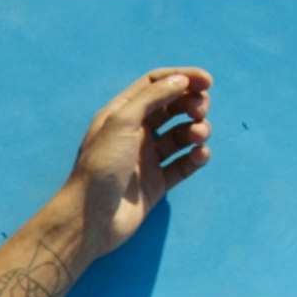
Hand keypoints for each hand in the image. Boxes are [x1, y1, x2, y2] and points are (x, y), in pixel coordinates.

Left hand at [72, 67, 211, 258]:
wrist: (90, 219)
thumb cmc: (100, 166)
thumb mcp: (122, 121)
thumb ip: (153, 96)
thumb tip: (181, 80)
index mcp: (122, 114)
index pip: (155, 84)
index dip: (182, 78)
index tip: (207, 81)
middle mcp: (134, 133)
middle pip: (173, 107)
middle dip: (192, 104)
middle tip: (199, 111)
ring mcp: (146, 159)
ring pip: (182, 135)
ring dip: (197, 130)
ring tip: (198, 136)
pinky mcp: (157, 183)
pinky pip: (184, 164)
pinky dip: (197, 156)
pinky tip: (199, 155)